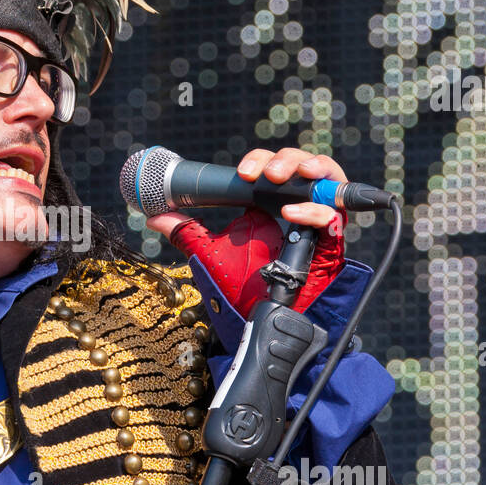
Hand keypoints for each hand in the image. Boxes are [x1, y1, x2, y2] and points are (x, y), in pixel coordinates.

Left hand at [145, 148, 347, 314]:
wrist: (260, 325)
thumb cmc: (243, 290)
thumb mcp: (210, 253)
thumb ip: (186, 231)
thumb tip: (152, 214)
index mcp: (268, 205)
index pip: (270, 168)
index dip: (258, 161)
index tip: (240, 173)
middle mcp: (295, 208)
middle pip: (300, 166)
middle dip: (283, 160)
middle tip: (262, 173)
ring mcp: (315, 224)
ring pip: (326, 180)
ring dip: (308, 168)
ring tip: (281, 176)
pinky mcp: (330, 246)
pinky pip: (333, 219)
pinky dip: (314, 211)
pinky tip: (291, 213)